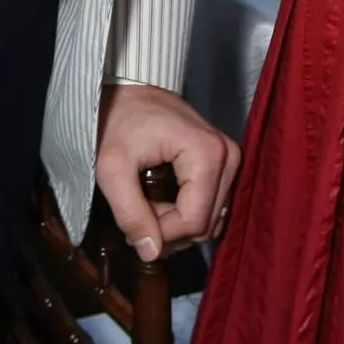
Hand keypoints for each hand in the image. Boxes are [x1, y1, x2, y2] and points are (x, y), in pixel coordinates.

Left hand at [95, 83, 238, 261]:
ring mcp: (231, 159)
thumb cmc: (117, 120)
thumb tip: (150, 253)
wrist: (128, 90)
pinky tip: (162, 199)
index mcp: (208, 154)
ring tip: (148, 203)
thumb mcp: (112, 167)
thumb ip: (130, 212)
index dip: (162, 232)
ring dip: (177, 223)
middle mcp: (229, 156)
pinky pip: (211, 205)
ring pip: (210, 219)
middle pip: (205, 223)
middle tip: (138, 209)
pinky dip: (186, 212)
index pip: (193, 222)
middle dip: (168, 228)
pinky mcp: (225, 162)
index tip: (134, 217)